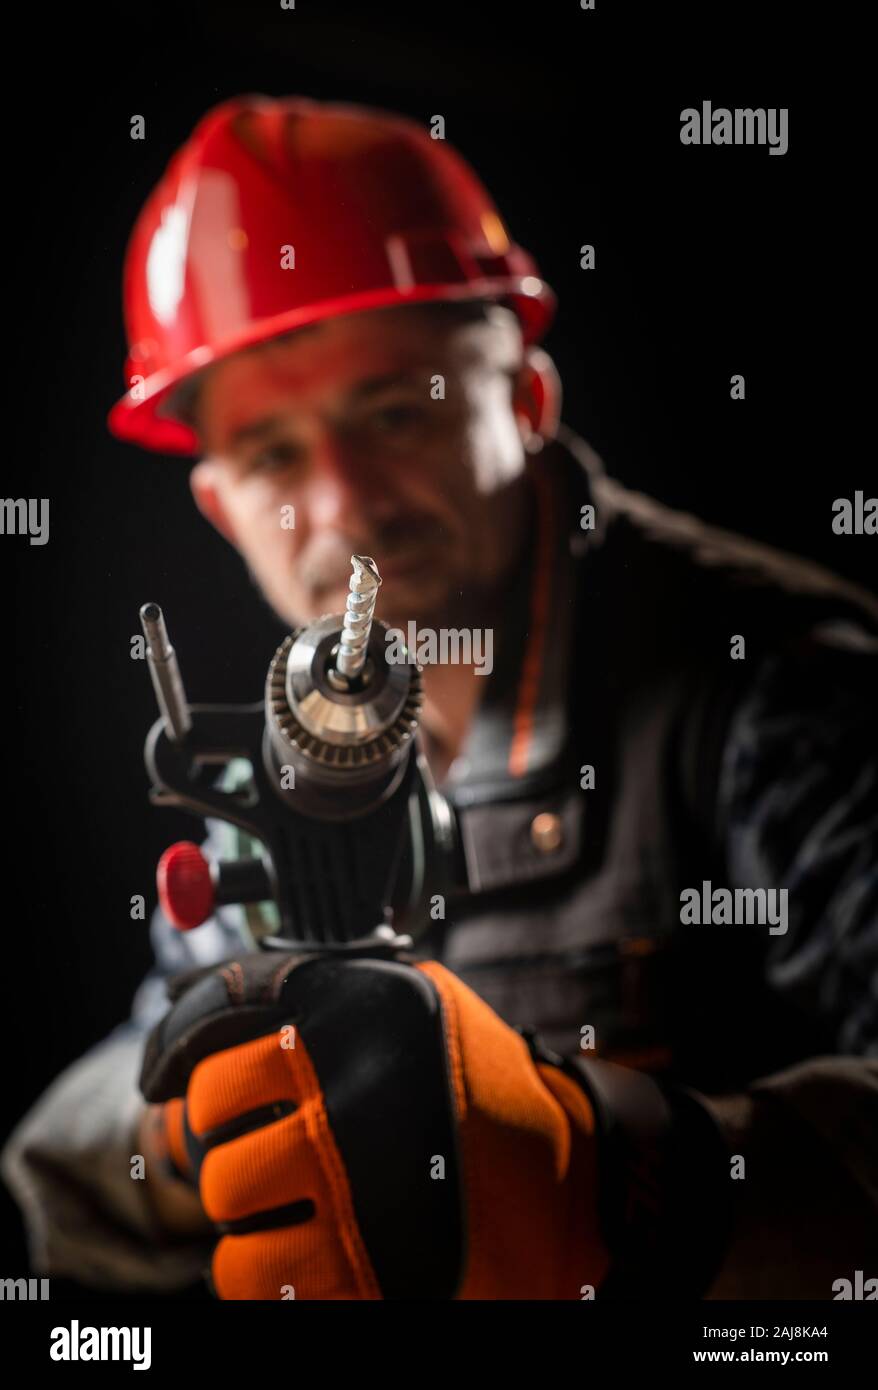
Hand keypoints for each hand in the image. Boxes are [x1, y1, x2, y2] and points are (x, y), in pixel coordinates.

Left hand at [140, 949, 609, 1299]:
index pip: (218, 1050)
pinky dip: (266, 1274)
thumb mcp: (420, 1002)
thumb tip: (227, 1003)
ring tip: (282, 1213)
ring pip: (229, 1214)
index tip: (194, 1093)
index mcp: (354, 1022)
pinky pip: (257, 1282)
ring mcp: (357, 1187)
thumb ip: (330, 988)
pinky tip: (302, 1255)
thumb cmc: (483, 1086)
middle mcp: (349, 1098)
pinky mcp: (368, 1268)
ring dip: (245, 1218)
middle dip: (231, 1154)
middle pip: (217, 1141)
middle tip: (261, 1160)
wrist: (570, 1179)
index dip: (193, 1075)